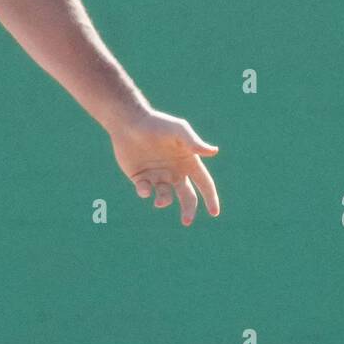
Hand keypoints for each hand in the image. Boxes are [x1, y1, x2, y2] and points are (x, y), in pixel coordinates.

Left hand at [109, 108, 220, 225]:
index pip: (204, 183)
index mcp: (188, 162)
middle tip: (186, 221)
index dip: (210, 198)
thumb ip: (194, 143)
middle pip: (187, 196)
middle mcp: (175, 172)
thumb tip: (214, 151)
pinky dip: (145, 193)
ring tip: (160, 201)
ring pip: (165, 197)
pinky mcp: (140, 178)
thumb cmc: (157, 124)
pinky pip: (145, 192)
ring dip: (164, 201)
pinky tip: (144, 187)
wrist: (130, 122)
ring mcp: (158, 176)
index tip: (214, 213)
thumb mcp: (178, 131)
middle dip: (188, 210)